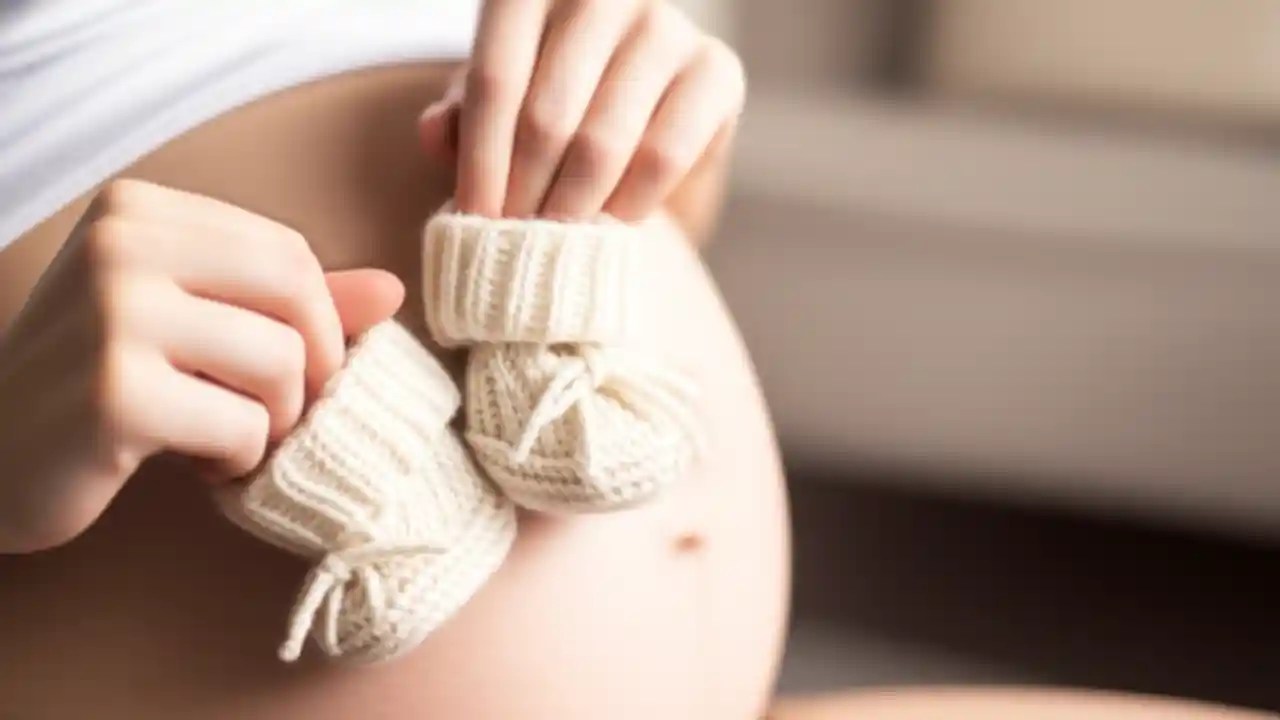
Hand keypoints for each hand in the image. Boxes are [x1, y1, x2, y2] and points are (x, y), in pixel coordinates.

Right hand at [0, 180, 403, 552]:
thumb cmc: (96, 381)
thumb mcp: (189, 321)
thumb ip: (287, 301)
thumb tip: (393, 289)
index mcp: (138, 210)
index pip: (288, 251)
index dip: (318, 322)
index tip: (294, 368)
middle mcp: (121, 244)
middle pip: (297, 294)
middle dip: (314, 367)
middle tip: (283, 410)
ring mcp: (113, 315)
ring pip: (280, 364)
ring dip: (274, 421)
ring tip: (229, 437)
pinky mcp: (114, 394)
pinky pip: (243, 428)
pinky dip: (238, 460)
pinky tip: (195, 462)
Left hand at [418, 0, 745, 222]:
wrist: (644, 128)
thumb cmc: (556, 113)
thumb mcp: (498, 112)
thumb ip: (462, 118)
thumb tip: (436, 135)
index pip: (495, 82)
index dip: (479, 162)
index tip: (471, 224)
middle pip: (547, 116)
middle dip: (524, 196)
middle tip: (512, 248)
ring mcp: (665, 27)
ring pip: (604, 140)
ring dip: (572, 208)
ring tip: (554, 248)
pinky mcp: (717, 70)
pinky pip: (665, 154)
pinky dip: (631, 204)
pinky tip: (611, 229)